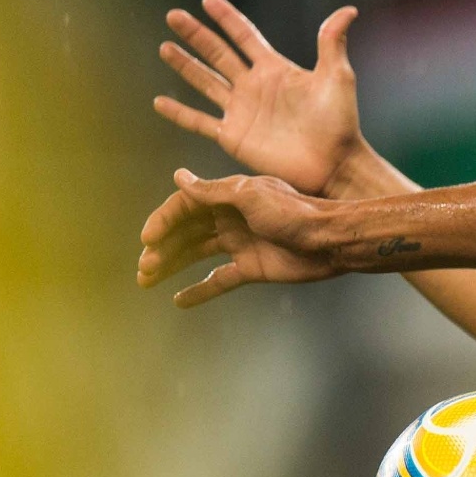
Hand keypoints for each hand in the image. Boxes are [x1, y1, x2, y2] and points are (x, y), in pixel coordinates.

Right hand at [137, 169, 337, 306]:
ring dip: (172, 266)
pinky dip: (200, 290)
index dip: (163, 220)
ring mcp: (241, 244)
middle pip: (187, 232)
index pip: (185, 206)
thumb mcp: (251, 197)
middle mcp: (232, 219)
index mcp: (230, 197)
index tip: (147, 239)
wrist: (332, 241)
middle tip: (144, 268)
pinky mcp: (252, 268)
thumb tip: (179, 176)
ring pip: (197, 254)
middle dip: (162, 247)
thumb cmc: (296, 213)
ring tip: (148, 281)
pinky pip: (219, 280)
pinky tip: (178, 300)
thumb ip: (214, 191)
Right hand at [155, 0, 366, 195]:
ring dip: (185, 65)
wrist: (333, 163)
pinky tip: (159, 102)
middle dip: (196, 35)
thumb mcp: (337, 77)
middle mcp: (254, 86)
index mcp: (275, 69)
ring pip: (205, 82)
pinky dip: (180, 113)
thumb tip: (348, 10)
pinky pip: (199, 122)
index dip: (227, 18)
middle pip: (218, 53)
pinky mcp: (233, 136)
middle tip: (173, 15)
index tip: (208, 0)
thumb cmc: (340, 122)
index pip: (245, 37)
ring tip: (165, 47)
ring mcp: (241, 111)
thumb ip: (332, 43)